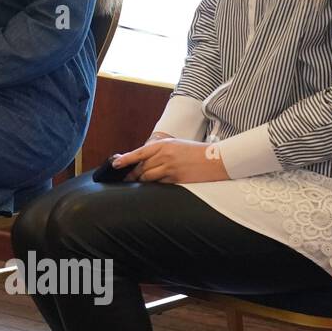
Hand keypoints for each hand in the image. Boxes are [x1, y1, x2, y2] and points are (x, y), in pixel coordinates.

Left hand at [114, 137, 228, 183]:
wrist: (216, 159)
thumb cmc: (194, 151)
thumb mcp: (175, 145)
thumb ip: (159, 151)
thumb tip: (142, 160)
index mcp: (163, 145)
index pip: (138, 153)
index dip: (125, 160)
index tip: (115, 164)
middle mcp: (164, 156)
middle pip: (141, 167)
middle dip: (133, 174)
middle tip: (126, 178)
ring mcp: (170, 168)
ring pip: (148, 177)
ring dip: (141, 180)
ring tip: (137, 182)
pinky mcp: (176, 179)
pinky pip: (159, 183)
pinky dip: (154, 185)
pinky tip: (152, 185)